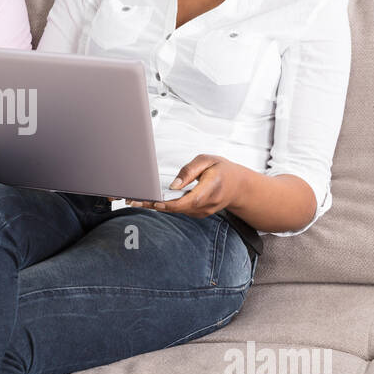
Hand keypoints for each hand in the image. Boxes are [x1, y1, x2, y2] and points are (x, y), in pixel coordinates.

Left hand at [125, 154, 244, 217]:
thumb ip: (190, 171)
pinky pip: (180, 210)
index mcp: (212, 188)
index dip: (171, 203)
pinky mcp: (198, 214)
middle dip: (155, 205)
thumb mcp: (207, 160)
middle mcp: (208, 203)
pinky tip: (151, 201)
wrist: (238, 186)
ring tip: (137, 200)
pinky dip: (165, 206)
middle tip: (134, 200)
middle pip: (179, 208)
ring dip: (157, 206)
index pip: (190, 200)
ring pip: (177, 211)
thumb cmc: (222, 170)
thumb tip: (173, 185)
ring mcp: (203, 211)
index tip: (154, 202)